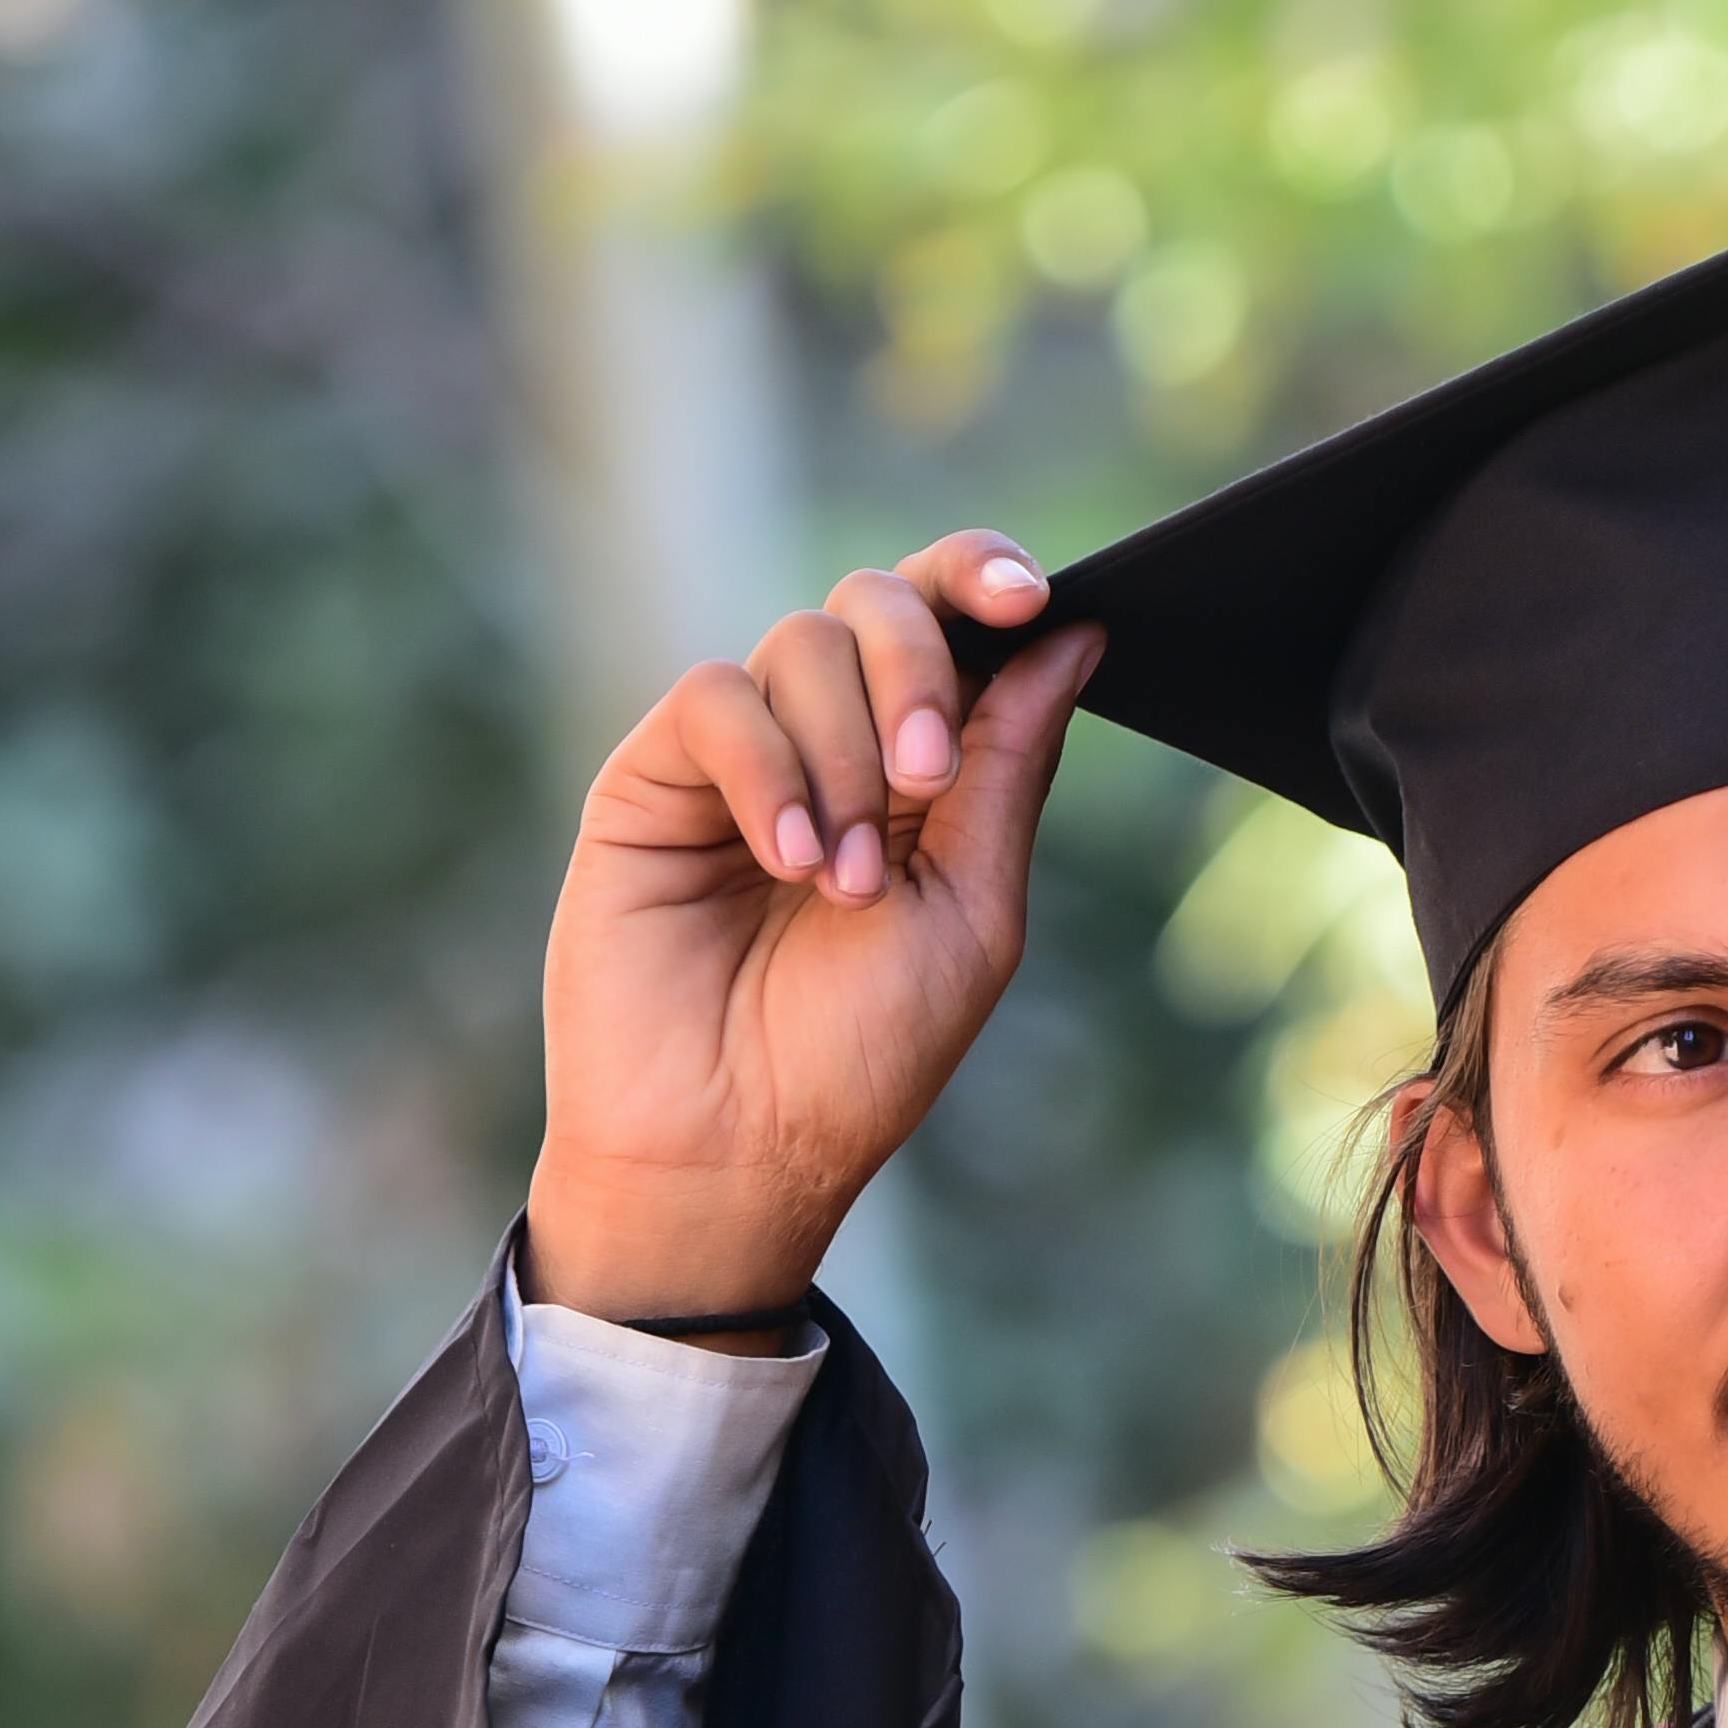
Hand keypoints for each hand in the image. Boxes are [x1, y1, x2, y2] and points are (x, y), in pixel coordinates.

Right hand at [524, 535, 1103, 1328]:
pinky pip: (719, 699)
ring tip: (842, 886)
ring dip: (843, 756)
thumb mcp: (971, 910)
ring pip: (802, 642)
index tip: (1030, 596)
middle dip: (919, 668)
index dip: (986, 579)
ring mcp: (741, 755)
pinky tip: (789, 864)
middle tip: (925, 781)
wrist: (735, 1149)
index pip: (954, 623)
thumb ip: (1011, 767)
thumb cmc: (858, 1057)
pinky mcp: (654, 777)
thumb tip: (1073, 633)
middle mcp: (830, 741)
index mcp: (921, 768)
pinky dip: (769, 771)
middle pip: (879, 601)